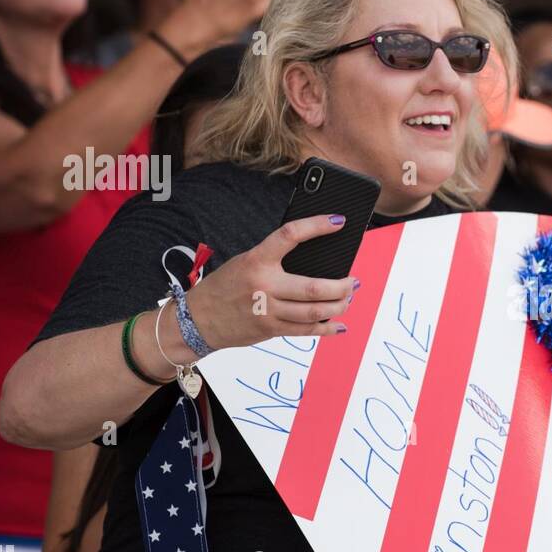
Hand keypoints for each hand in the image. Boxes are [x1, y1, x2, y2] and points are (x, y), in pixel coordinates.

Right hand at [185, 214, 358, 350]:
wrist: (197, 319)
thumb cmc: (224, 286)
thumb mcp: (245, 262)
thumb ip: (274, 259)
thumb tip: (313, 258)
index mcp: (256, 260)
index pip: (290, 235)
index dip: (317, 226)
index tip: (338, 221)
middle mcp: (264, 286)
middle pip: (314, 287)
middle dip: (342, 286)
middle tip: (354, 281)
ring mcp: (268, 311)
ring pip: (315, 311)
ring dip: (339, 306)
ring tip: (349, 298)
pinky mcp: (271, 330)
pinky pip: (306, 331)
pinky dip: (327, 328)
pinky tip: (339, 324)